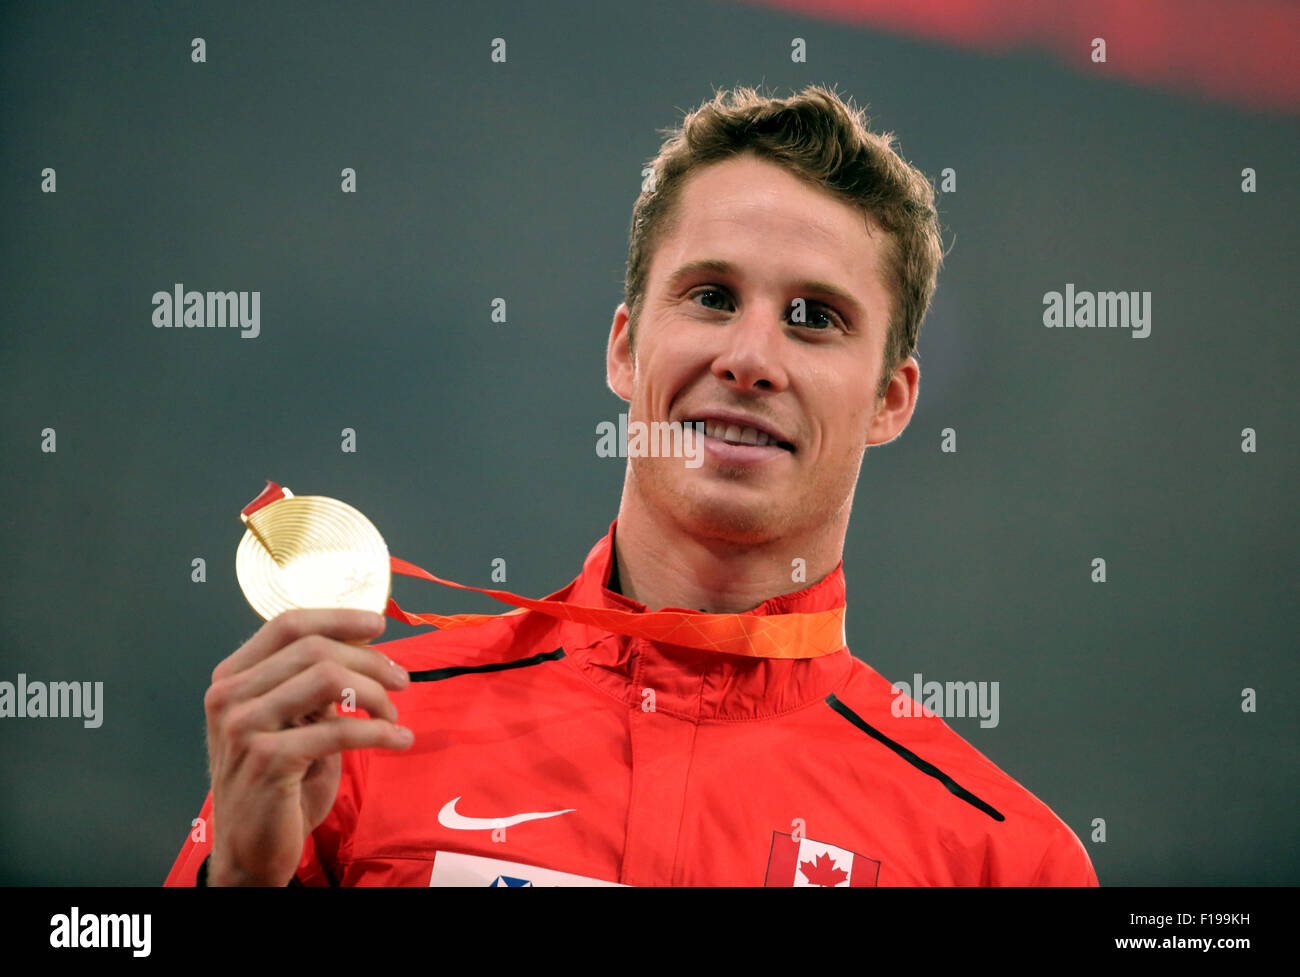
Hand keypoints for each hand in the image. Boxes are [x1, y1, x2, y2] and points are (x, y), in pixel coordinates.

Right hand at [203, 609, 410, 884]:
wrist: (251, 849)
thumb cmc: (278, 783)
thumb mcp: (293, 722)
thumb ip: (313, 684)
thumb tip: (363, 643)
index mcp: (231, 678)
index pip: (287, 625)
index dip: (338, 618)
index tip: (379, 625)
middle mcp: (229, 696)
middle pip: (315, 649)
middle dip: (369, 660)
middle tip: (401, 679)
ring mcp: (243, 727)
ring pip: (329, 679)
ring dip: (375, 695)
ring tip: (393, 716)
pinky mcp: (268, 759)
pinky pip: (340, 729)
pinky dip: (380, 732)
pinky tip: (399, 740)